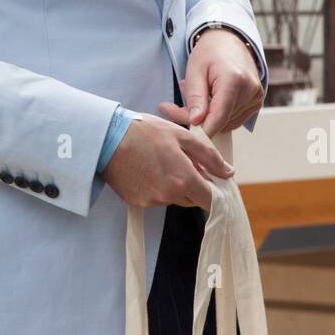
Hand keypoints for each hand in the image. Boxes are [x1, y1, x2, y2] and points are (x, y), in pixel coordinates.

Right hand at [101, 113, 233, 209]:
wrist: (106, 138)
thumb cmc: (144, 131)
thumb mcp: (181, 136)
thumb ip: (208, 156)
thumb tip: (229, 172)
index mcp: (183, 180)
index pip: (210, 200)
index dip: (216, 192)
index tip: (213, 181)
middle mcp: (168, 196)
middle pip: (192, 199)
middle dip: (193, 184)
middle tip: (183, 161)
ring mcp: (151, 201)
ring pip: (174, 199)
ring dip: (175, 186)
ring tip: (161, 161)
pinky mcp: (137, 203)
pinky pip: (156, 199)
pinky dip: (157, 187)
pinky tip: (147, 168)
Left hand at [160, 28, 263, 139]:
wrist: (229, 41)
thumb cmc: (210, 52)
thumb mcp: (195, 70)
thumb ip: (195, 97)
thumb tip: (195, 122)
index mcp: (234, 80)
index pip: (218, 117)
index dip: (201, 129)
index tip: (184, 133)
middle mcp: (250, 91)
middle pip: (220, 121)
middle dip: (197, 119)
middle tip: (173, 107)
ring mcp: (256, 98)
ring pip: (225, 123)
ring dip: (206, 117)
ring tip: (195, 96)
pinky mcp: (256, 103)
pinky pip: (232, 119)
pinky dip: (217, 114)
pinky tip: (208, 99)